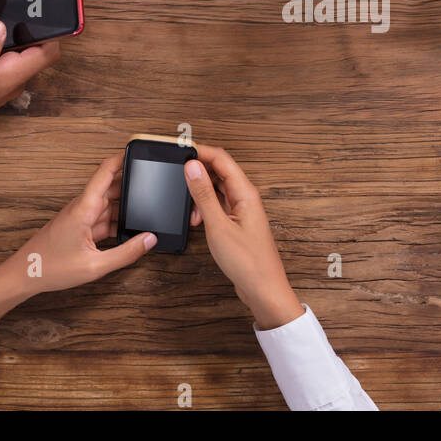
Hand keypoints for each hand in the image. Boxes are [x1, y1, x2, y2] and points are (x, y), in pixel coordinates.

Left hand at [0, 155, 156, 320]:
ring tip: (146, 214)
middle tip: (155, 190)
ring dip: (126, 207)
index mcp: (84, 208)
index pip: (106, 171)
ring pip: (110, 203)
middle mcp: (83, 206)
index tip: (138, 151)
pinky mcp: (80, 226)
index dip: (122, 158)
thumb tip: (149, 240)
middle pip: (113, 186)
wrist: (23, 275)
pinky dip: (117, 221)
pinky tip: (128, 232)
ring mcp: (81, 216)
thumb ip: (126, 253)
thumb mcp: (95, 266)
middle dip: (133, 186)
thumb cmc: (50, 268)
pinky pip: (104, 218)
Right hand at [184, 146, 303, 329]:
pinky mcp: (237, 222)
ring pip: (217, 188)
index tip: (179, 151)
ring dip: (200, 193)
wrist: (263, 290)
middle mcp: (245, 197)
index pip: (221, 159)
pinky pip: (218, 204)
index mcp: (245, 192)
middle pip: (219, 170)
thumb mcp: (218, 226)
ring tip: (188, 208)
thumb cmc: (248, 262)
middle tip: (176, 176)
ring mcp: (242, 210)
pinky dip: (204, 207)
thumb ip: (204, 195)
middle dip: (197, 171)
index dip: (200, 151)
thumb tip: (192, 167)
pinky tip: (196, 219)